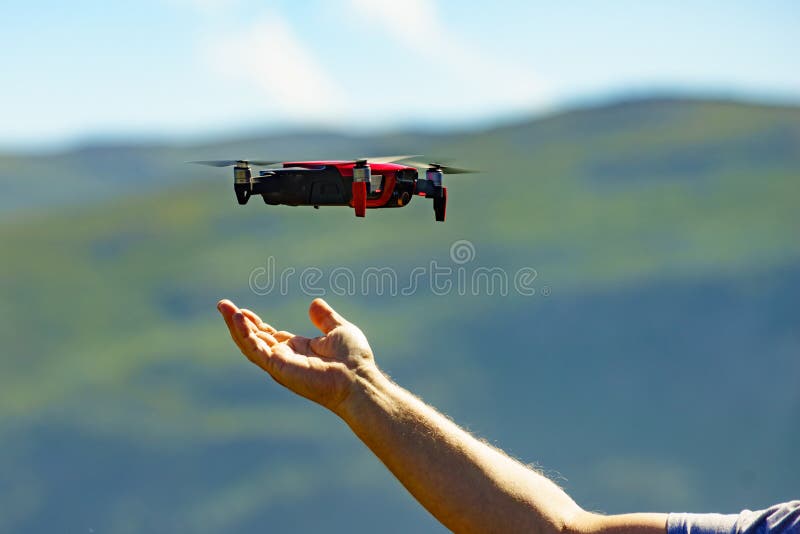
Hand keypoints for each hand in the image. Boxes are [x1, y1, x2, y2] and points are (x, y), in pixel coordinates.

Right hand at [217, 298, 378, 413]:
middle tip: (223, 305)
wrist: (358, 378)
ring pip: (250, 345)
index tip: (242, 311)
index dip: (255, 323)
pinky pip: (256, 350)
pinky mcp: (278, 367)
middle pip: (255, 339)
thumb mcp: (338, 330)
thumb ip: (325, 318)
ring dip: (235, 327)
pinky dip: (245, 335)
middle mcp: (286, 358)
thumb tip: (314, 303)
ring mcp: (280, 364)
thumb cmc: (353, 359)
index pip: (269, 335)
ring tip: (224, 308)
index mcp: (298, 349)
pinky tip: (238, 319)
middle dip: (238, 322)